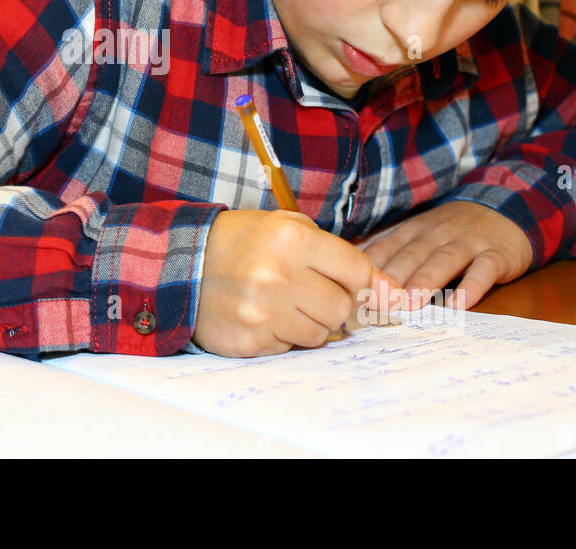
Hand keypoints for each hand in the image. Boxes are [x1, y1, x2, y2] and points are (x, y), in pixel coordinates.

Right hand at [193, 209, 398, 356]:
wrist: (183, 264)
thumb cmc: (242, 243)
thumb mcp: (288, 229)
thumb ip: (339, 257)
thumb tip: (392, 295)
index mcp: (292, 240)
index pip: (357, 270)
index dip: (366, 283)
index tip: (368, 291)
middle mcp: (278, 275)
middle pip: (342, 308)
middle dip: (333, 303)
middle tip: (308, 291)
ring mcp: (263, 312)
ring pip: (320, 333)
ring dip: (308, 321)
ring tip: (281, 302)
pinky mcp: (250, 340)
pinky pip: (290, 347)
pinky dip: (282, 335)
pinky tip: (262, 315)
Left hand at [358, 201, 532, 311]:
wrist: (506, 209)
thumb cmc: (453, 233)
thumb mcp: (421, 236)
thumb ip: (394, 257)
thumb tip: (354, 282)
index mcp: (413, 231)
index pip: (385, 249)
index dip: (367, 270)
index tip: (351, 292)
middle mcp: (437, 234)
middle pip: (411, 256)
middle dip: (391, 279)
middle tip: (376, 304)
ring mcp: (468, 242)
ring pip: (444, 260)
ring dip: (425, 281)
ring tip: (410, 304)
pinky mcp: (497, 254)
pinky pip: (483, 269)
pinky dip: (472, 286)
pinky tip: (459, 304)